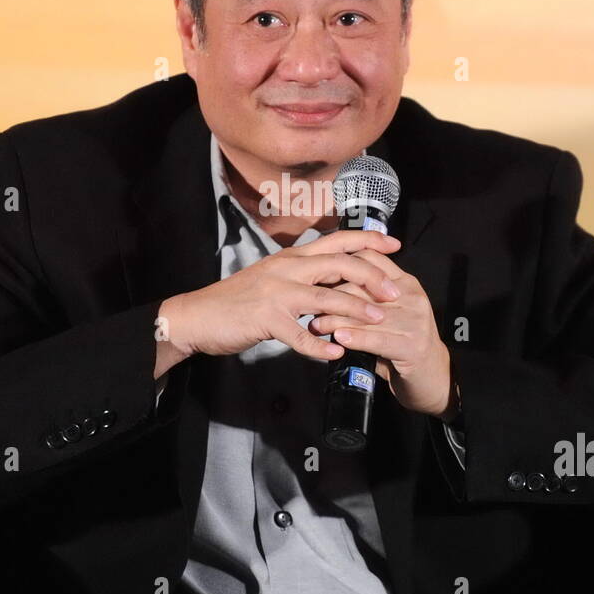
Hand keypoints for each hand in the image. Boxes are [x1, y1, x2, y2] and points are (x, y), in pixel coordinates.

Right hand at [156, 230, 403, 363]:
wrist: (197, 315)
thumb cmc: (237, 299)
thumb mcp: (273, 277)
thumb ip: (303, 275)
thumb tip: (334, 278)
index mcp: (292, 257)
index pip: (337, 239)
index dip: (368, 241)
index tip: (395, 247)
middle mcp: (287, 268)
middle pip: (339, 264)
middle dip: (372, 278)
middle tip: (394, 293)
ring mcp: (276, 293)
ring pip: (326, 298)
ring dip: (356, 310)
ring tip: (379, 322)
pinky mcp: (266, 319)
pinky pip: (300, 335)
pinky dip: (320, 346)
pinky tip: (336, 353)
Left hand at [306, 248, 453, 418]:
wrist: (432, 376)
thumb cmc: (401, 341)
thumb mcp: (387, 312)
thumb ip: (366, 296)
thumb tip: (327, 285)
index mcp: (405, 282)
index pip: (371, 259)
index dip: (341, 264)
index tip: (318, 276)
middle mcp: (412, 296)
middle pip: (365, 286)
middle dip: (333, 295)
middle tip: (310, 305)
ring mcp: (416, 321)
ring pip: (367, 313)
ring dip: (337, 319)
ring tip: (317, 325)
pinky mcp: (414, 346)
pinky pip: (377, 339)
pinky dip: (355, 337)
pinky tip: (339, 338)